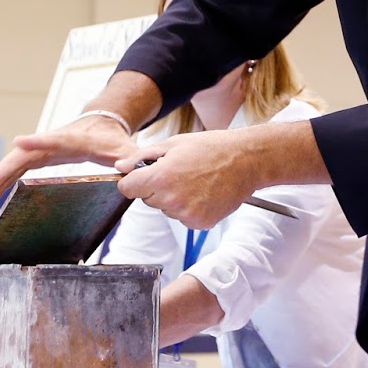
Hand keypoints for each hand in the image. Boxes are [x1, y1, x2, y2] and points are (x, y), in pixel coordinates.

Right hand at [0, 116, 138, 203]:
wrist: (104, 125)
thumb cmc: (114, 140)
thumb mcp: (126, 149)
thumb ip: (132, 158)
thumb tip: (130, 170)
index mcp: (74, 139)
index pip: (55, 139)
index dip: (38, 140)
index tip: (19, 141)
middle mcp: (54, 142)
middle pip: (26, 153)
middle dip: (6, 168)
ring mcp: (44, 148)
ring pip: (17, 161)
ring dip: (1, 177)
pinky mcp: (40, 156)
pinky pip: (19, 168)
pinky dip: (6, 180)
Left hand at [117, 132, 258, 228]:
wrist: (246, 161)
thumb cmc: (212, 148)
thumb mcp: (173, 144)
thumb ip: (142, 157)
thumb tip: (121, 166)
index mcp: (160, 177)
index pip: (127, 188)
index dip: (134, 180)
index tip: (144, 175)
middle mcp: (171, 200)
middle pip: (147, 200)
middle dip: (157, 188)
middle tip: (180, 172)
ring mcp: (186, 214)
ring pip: (166, 209)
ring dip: (174, 199)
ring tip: (196, 181)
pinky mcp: (199, 223)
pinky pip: (183, 218)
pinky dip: (190, 208)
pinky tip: (204, 193)